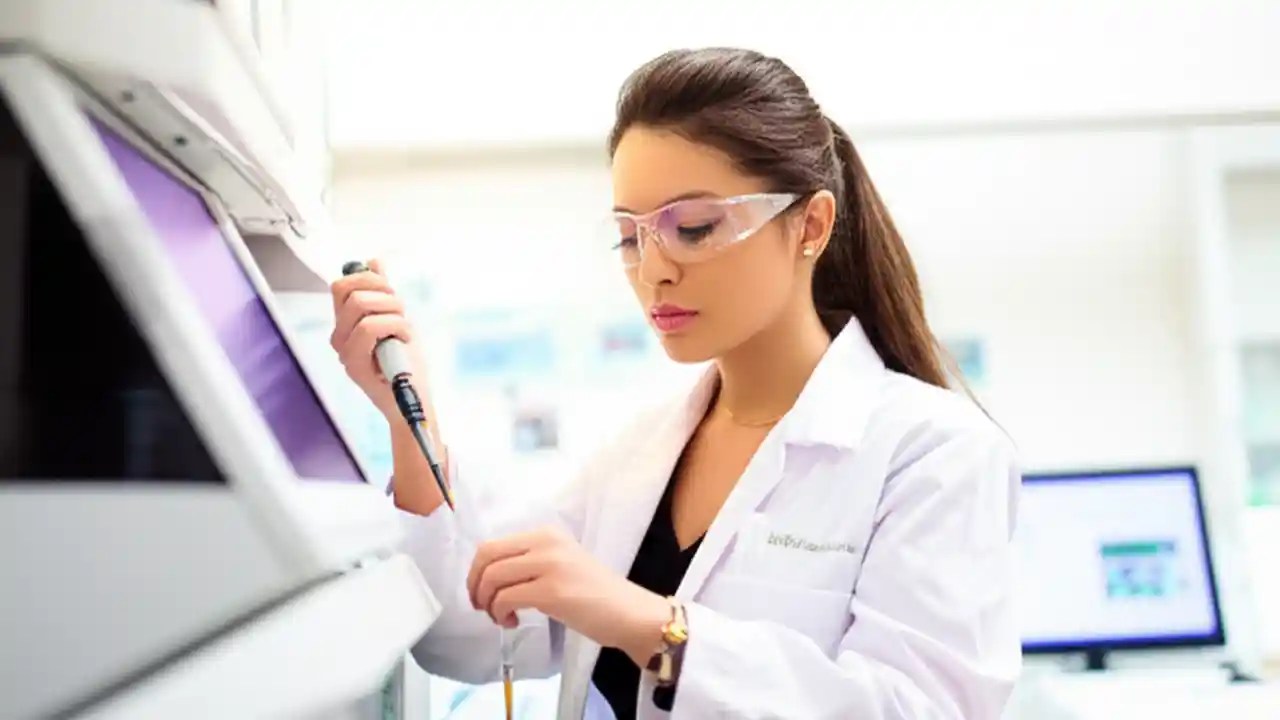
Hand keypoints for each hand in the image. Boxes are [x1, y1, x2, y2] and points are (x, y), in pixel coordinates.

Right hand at [328, 259, 427, 421]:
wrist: (413, 403)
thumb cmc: (406, 365)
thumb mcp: (397, 320)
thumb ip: (383, 293)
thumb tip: (373, 262)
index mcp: (346, 324)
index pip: (341, 285)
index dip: (369, 279)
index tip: (391, 292)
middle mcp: (339, 337)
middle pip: (349, 291)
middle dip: (385, 293)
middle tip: (402, 313)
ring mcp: (344, 352)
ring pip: (362, 307)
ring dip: (394, 312)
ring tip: (405, 331)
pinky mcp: (354, 366)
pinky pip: (371, 328)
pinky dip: (397, 327)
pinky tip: (405, 341)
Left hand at [468, 526, 670, 663]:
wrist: (629, 613)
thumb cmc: (595, 594)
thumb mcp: (561, 564)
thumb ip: (530, 561)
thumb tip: (490, 576)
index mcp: (546, 533)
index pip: (493, 545)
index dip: (477, 571)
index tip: (481, 593)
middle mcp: (546, 542)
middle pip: (487, 556)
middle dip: (475, 585)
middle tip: (481, 606)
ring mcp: (549, 565)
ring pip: (492, 578)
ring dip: (487, 603)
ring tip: (501, 617)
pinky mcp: (552, 591)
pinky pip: (505, 599)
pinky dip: (500, 614)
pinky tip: (513, 622)